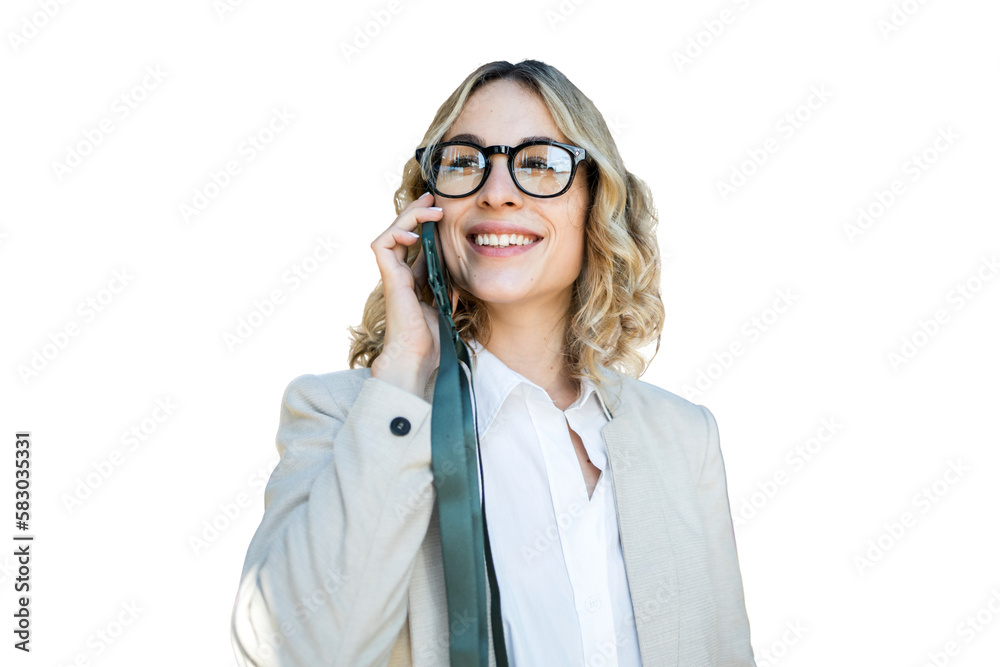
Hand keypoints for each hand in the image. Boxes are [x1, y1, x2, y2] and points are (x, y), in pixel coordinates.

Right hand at [369, 192, 451, 395]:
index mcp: (415, 278)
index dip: (426, 223)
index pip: (417, 242)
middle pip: (403, 231)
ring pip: (391, 232)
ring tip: (431, 210)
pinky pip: (382, 245)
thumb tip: (464, 272)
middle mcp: (402, 273)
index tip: (442, 209)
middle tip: (433, 196)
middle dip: (416, 210)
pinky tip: (415, 234)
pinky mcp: (389, 277)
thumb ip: (452, 285)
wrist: (419, 355)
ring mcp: (393, 274)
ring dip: (409, 216)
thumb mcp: (450, 302)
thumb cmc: (433, 338)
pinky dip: (396, 233)